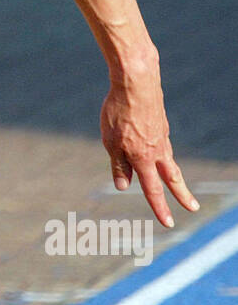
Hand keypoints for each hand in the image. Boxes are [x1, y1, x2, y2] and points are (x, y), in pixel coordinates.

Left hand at [100, 64, 199, 227]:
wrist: (136, 81)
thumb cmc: (119, 112)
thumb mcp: (111, 142)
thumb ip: (118, 165)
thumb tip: (124, 186)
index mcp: (144, 158)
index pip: (152, 190)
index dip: (160, 208)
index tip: (169, 224)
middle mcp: (157, 150)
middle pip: (172, 178)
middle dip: (182, 196)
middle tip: (193, 209)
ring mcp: (161, 136)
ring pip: (168, 161)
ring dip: (172, 176)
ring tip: (177, 187)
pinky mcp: (160, 124)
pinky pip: (160, 144)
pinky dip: (159, 153)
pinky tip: (152, 148)